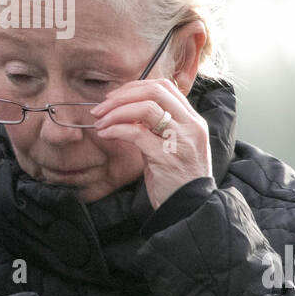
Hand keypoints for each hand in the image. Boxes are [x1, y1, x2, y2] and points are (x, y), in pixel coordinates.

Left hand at [91, 78, 211, 209]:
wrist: (191, 209)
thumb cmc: (177, 179)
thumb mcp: (172, 146)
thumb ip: (156, 127)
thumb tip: (126, 111)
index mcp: (193, 120)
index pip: (164, 88)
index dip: (135, 87)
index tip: (115, 97)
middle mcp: (191, 126)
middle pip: (154, 92)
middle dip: (123, 96)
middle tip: (102, 107)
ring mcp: (180, 140)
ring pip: (146, 108)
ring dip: (116, 112)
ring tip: (101, 121)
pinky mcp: (166, 157)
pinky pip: (137, 133)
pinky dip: (116, 129)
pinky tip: (106, 134)